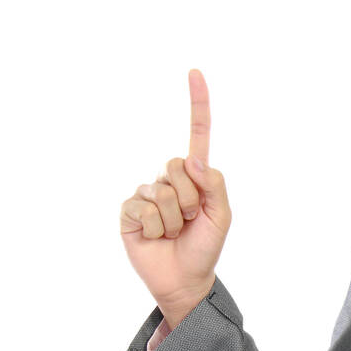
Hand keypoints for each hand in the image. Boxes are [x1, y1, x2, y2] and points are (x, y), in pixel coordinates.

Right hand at [119, 69, 230, 325]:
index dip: (197, 105)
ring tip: (174, 232)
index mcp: (195, 176)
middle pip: (177, 167)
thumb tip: (192, 159)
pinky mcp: (129, 212)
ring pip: (161, 193)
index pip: (196, 135)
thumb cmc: (204, 246)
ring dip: (173, 219)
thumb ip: (214, 184)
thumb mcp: (221, 215)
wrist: (184, 279)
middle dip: (189, 199)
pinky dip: (154, 228)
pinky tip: (154, 237)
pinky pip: (143, 208)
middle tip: (189, 220)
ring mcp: (147, 194)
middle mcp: (168, 179)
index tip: (195, 72)